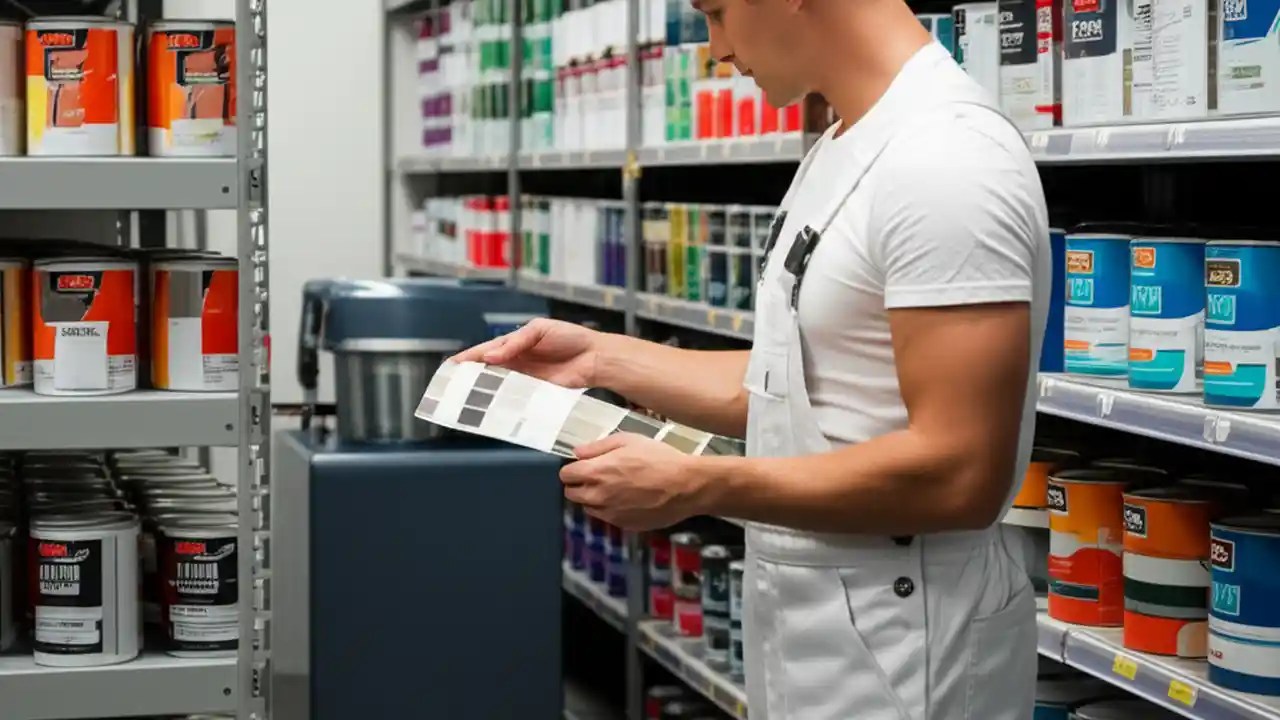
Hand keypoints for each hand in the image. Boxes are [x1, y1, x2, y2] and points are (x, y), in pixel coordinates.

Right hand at [451, 318, 602, 387]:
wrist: (594, 357)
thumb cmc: (570, 337)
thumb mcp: (539, 331)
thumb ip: (515, 343)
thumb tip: (491, 356)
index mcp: (515, 342)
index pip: (487, 350)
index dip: (469, 357)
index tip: (451, 365)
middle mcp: (517, 360)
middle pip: (489, 369)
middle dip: (471, 376)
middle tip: (453, 385)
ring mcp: (525, 377)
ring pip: (499, 384)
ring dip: (485, 390)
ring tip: (466, 398)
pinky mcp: (535, 391)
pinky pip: (516, 396)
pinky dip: (504, 401)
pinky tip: (493, 406)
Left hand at [561, 434, 702, 530]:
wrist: (685, 485)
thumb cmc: (658, 457)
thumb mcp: (628, 440)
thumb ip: (598, 446)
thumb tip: (577, 452)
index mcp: (595, 472)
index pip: (565, 475)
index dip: (573, 469)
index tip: (584, 465)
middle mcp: (597, 496)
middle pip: (571, 494)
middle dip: (579, 485)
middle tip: (597, 476)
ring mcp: (610, 514)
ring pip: (588, 508)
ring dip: (593, 499)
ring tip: (613, 488)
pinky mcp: (623, 525)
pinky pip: (607, 518)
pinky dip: (610, 509)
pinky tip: (627, 500)